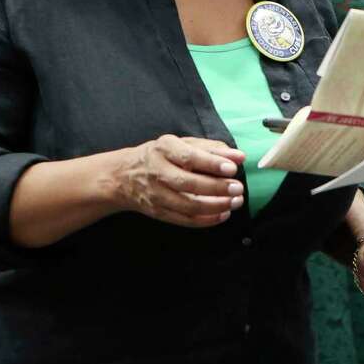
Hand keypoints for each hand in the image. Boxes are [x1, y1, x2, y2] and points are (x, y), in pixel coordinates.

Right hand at [112, 135, 246, 227]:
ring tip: (235, 202)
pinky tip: (223, 214)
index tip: (232, 168)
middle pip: (189, 183)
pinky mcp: (158, 212)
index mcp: (165, 149)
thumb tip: (239, 157)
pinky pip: (184, 220)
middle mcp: (158, 172)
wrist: (124, 175)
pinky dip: (206, 220)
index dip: (212, 164)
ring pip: (188, 205)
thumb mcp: (182, 143)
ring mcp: (157, 195)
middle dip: (217, 188)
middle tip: (238, 188)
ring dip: (215, 206)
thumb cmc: (161, 155)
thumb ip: (211, 149)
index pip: (190, 157)